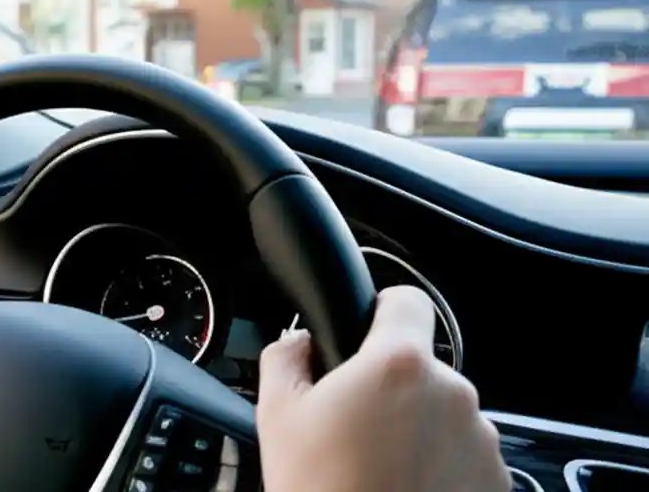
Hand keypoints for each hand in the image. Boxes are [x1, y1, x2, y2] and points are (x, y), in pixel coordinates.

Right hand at [257, 286, 509, 491]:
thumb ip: (286, 357)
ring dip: (418, 429)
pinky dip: (439, 467)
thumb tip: (298, 344)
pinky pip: (464, 457)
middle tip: (354, 426)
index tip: (368, 332)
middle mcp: (452, 394)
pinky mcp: (496, 482)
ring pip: (444, 414)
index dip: (382, 312)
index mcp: (398, 365)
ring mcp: (480, 441)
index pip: (406, 300)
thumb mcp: (277, 416)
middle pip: (421, 367)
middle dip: (392, 387)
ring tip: (378, 467)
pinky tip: (403, 488)